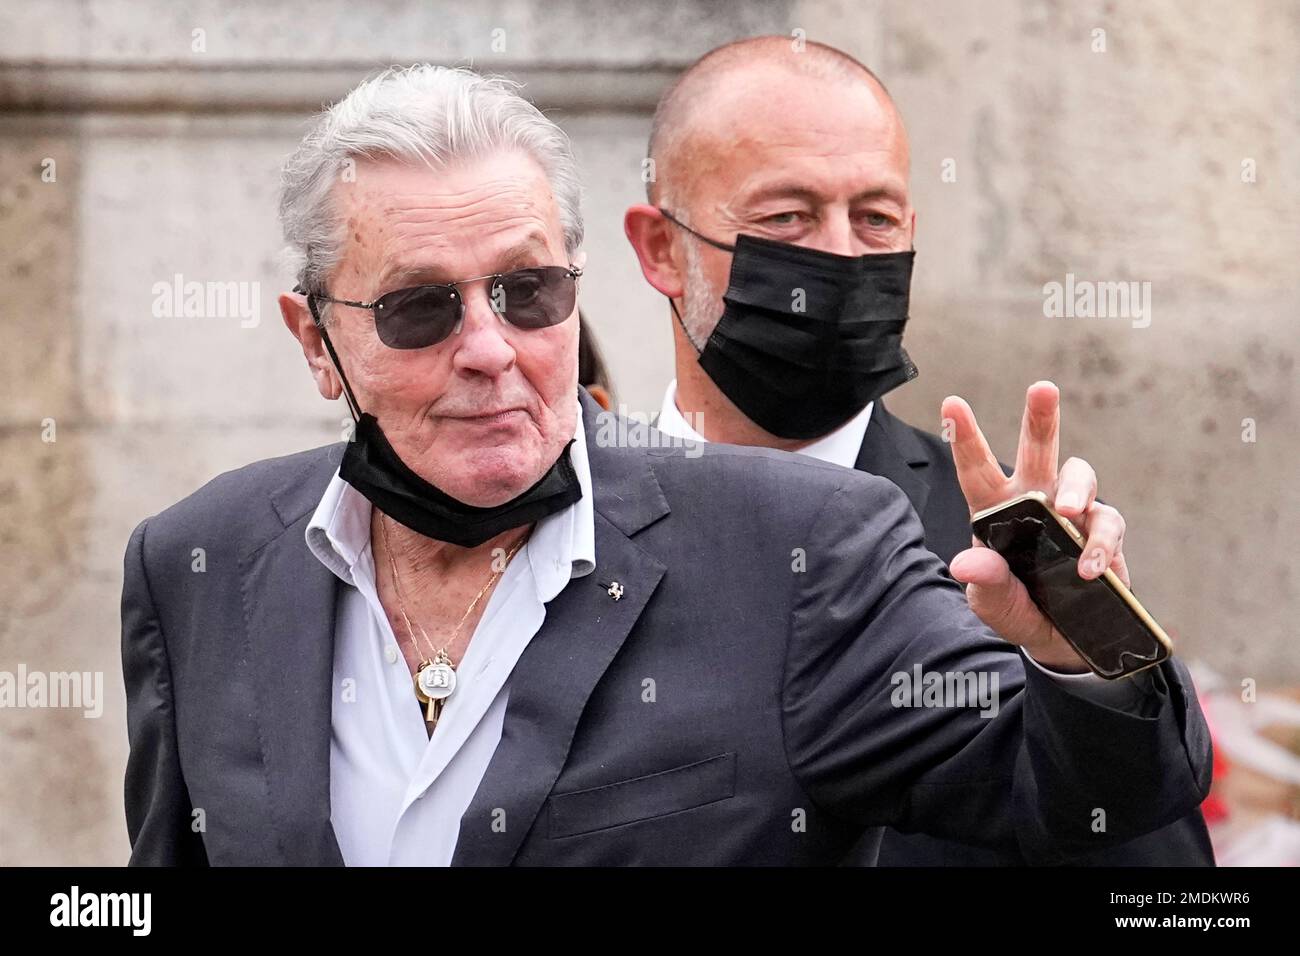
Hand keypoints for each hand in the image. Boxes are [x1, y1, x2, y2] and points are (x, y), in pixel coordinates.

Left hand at [942, 381, 1129, 672]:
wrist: (1060, 640)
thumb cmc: (1017, 610)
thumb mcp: (993, 603)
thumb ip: (984, 583)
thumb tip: (965, 563)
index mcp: (995, 511)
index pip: (976, 469)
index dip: (964, 436)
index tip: (952, 402)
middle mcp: (1033, 501)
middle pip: (1037, 449)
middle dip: (1040, 417)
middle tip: (1042, 387)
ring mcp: (1071, 514)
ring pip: (1078, 475)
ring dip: (1074, 487)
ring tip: (1066, 509)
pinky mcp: (1103, 534)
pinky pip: (1107, 523)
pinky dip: (1100, 543)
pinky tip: (1090, 567)